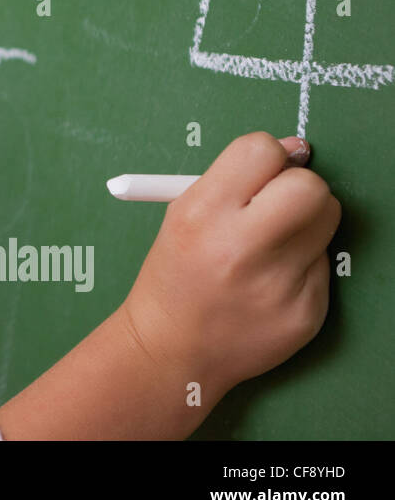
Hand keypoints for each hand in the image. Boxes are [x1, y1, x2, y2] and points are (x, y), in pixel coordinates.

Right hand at [120, 132, 339, 399]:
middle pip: (309, 187)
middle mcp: (240, 247)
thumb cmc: (177, 274)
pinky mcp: (306, 313)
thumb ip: (234, 181)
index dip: (268, 155)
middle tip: (283, 202)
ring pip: (327, 221)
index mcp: (200, 213)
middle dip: (301, 186)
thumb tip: (294, 150)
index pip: (260, 151)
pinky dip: (302, 266)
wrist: (172, 349)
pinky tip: (271, 283)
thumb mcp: (182, 216)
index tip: (266, 169)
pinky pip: (323, 266)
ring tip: (273, 243)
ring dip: (307, 222)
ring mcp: (278, 284)